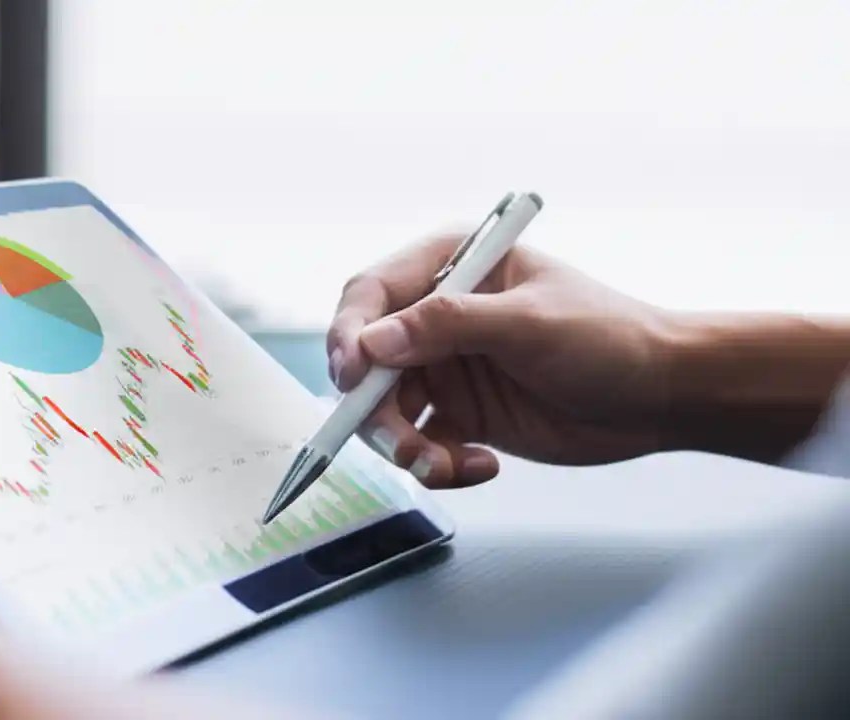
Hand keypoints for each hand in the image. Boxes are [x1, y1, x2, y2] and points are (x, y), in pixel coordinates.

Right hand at [329, 234, 675, 487]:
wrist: (662, 397)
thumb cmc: (609, 338)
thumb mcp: (529, 323)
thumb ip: (448, 325)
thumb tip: (373, 342)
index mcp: (452, 266)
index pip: (372, 294)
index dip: (350, 334)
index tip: (352, 376)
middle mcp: (437, 316)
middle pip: (368, 361)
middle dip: (375, 408)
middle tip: (403, 445)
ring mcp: (445, 367)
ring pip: (386, 410)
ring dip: (404, 446)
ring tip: (443, 465)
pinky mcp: (460, 414)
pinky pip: (419, 444)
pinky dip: (436, 464)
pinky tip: (481, 466)